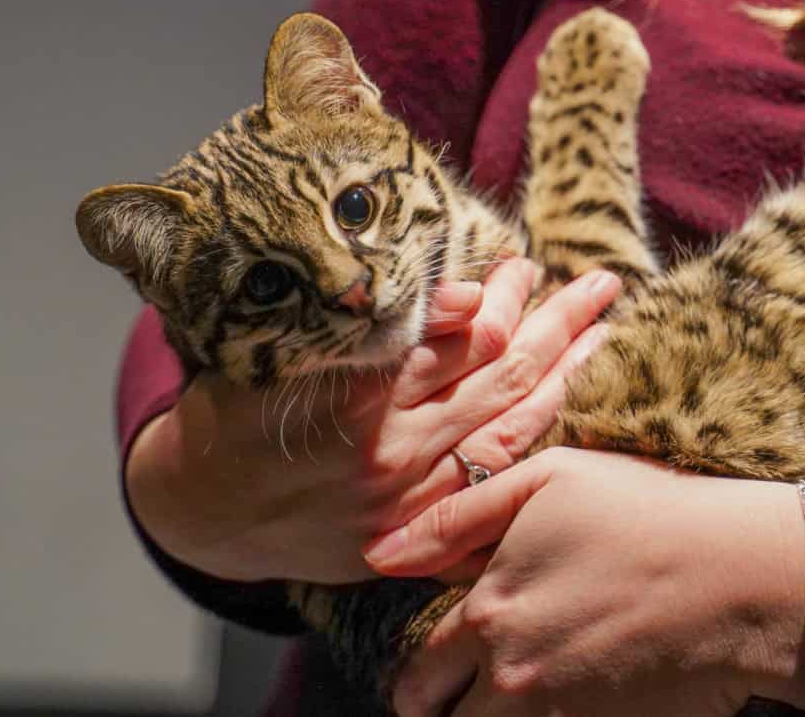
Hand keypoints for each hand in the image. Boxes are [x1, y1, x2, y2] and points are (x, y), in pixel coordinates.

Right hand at [124, 258, 621, 584]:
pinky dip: (534, 449)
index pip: (465, 338)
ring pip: (512, 433)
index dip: (507, 298)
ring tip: (602, 337)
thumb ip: (372, 323)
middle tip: (601, 285)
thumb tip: (468, 298)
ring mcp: (408, 504)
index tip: (525, 265)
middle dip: (560, 325)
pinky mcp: (412, 540)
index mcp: (358, 400)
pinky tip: (567, 418)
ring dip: (565, 380)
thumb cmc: (239, 410)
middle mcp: (391, 455)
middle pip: (505, 379)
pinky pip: (492, 490)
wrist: (201, 511)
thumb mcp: (284, 349)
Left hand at [368, 448, 804, 715]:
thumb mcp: (548, 482)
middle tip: (469, 702)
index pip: (416, 680)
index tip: (436, 682)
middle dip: (447, 716)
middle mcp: (513, 680)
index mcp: (489, 617)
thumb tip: (379, 552)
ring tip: (525, 701)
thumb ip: (456, 519)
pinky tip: (574, 705)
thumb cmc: (648, 513)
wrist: (744, 576)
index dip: (420, 684)